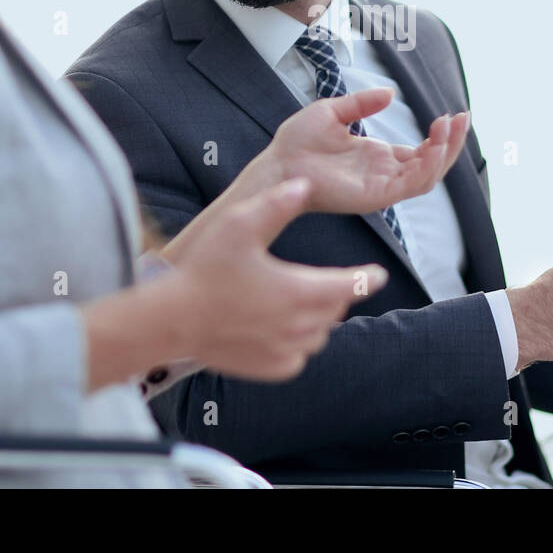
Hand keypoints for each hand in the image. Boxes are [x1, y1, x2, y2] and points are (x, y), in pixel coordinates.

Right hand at [167, 178, 387, 379]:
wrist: (173, 319)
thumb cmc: (205, 270)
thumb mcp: (240, 224)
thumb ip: (277, 203)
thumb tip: (305, 185)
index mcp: (300, 291)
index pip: (352, 286)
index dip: (368, 278)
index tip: (379, 274)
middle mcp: (299, 326)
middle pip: (336, 308)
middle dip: (338, 292)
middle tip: (330, 280)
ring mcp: (285, 350)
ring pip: (320, 334)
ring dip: (319, 317)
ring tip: (304, 301)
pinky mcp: (270, 368)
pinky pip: (298, 356)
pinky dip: (299, 343)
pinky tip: (283, 328)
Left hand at [237, 87, 469, 215]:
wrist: (276, 163)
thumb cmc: (297, 142)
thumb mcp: (332, 112)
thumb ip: (362, 103)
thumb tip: (390, 93)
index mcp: (377, 158)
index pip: (421, 152)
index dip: (440, 136)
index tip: (453, 114)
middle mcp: (384, 175)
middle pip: (431, 165)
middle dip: (451, 143)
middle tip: (463, 118)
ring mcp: (380, 188)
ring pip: (426, 177)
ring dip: (444, 153)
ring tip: (450, 127)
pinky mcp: (374, 197)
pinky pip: (409, 186)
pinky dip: (427, 166)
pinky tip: (434, 145)